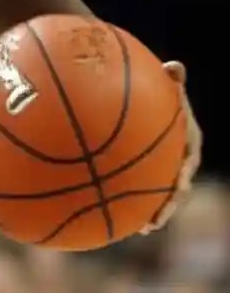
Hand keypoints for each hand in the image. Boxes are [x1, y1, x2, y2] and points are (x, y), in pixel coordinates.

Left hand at [141, 61, 202, 234]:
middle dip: (168, 205)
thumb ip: (169, 81)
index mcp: (187, 139)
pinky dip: (127, 202)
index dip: (184, 175)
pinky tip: (106, 213)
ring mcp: (160, 167)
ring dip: (150, 212)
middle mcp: (177, 158)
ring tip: (139, 229)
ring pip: (158, 193)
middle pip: (176, 186)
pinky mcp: (143, 171)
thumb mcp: (161, 83)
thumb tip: (176, 67)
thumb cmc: (150, 87)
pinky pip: (136, 188)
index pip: (189, 159)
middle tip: (156, 220)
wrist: (136, 96)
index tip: (178, 186)